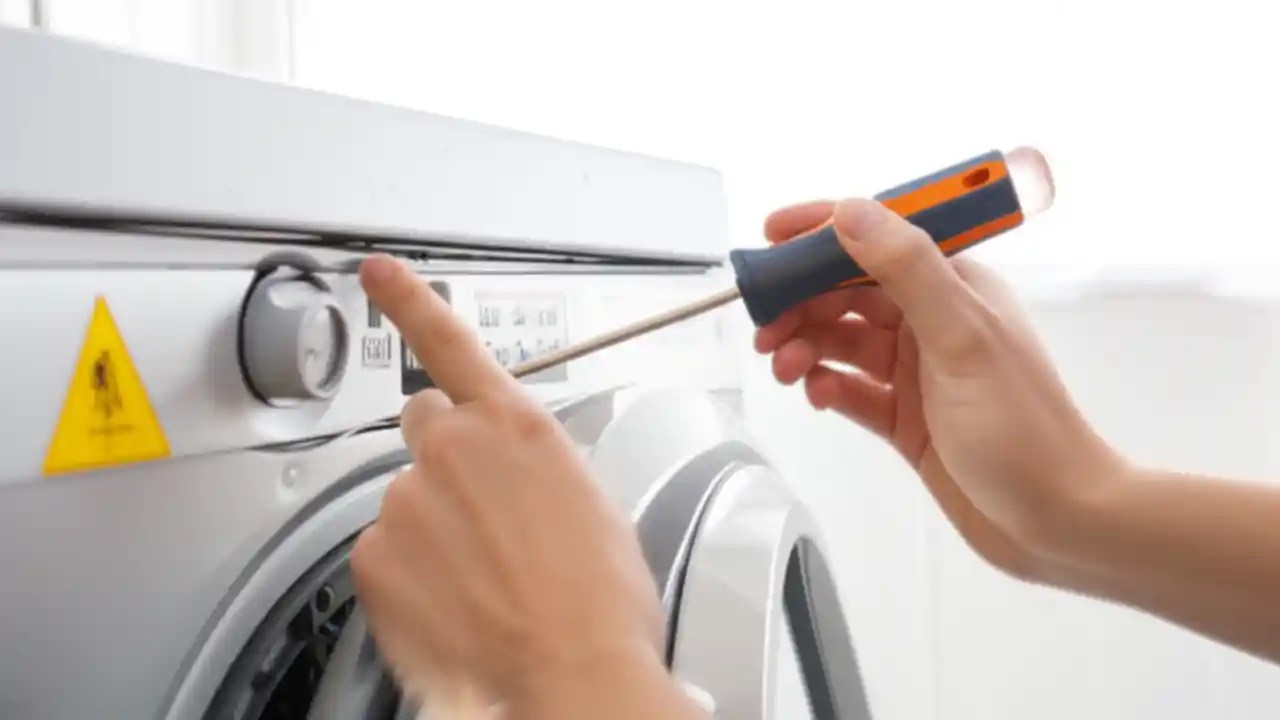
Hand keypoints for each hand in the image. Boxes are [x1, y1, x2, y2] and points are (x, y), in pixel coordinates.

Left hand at [351, 255, 696, 716]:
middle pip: (424, 425)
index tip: (379, 272)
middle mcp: (453, 449)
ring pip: (407, 498)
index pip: (449, 343)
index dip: (408, 299)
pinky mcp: (376, 554)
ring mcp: (408, 501)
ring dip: (433, 525)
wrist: (570, 674)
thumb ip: (535, 466)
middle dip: (445, 455)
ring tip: (482, 578)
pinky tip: (454, 601)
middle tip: (479, 511)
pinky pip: (385, 551)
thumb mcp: (590, 505)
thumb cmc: (599, 601)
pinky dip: (409, 573)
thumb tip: (516, 476)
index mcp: (515, 427)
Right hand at [754, 199, 1125, 578]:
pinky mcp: (905, 418)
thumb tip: (850, 211)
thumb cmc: (1023, 429)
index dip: (823, 231)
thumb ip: (906, 270)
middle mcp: (933, 321)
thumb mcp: (960, 336)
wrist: (1057, 521)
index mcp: (956, 286)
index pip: (879, 239)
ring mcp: (918, 371)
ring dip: (806, 345)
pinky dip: (825, 386)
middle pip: (849, 292)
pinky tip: (814, 393)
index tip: (771, 236)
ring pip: (842, 341)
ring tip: (783, 367)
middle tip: (764, 326)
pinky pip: (850, 389)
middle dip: (801, 301)